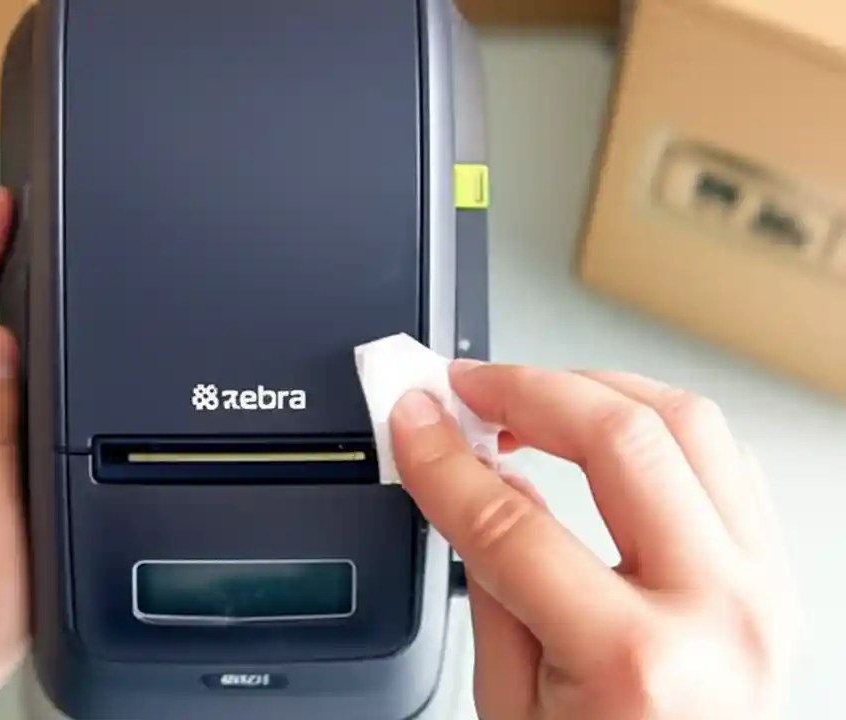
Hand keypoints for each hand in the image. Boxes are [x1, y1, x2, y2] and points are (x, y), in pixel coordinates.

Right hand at [389, 362, 793, 719]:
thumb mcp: (512, 705)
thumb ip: (493, 581)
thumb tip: (475, 475)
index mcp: (633, 662)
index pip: (513, 521)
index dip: (445, 457)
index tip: (412, 418)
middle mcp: (714, 613)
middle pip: (622, 437)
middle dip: (529, 389)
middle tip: (469, 386)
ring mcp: (759, 589)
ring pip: (690, 423)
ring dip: (598, 390)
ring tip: (533, 396)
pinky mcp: (773, 577)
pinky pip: (723, 459)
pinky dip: (657, 427)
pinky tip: (604, 433)